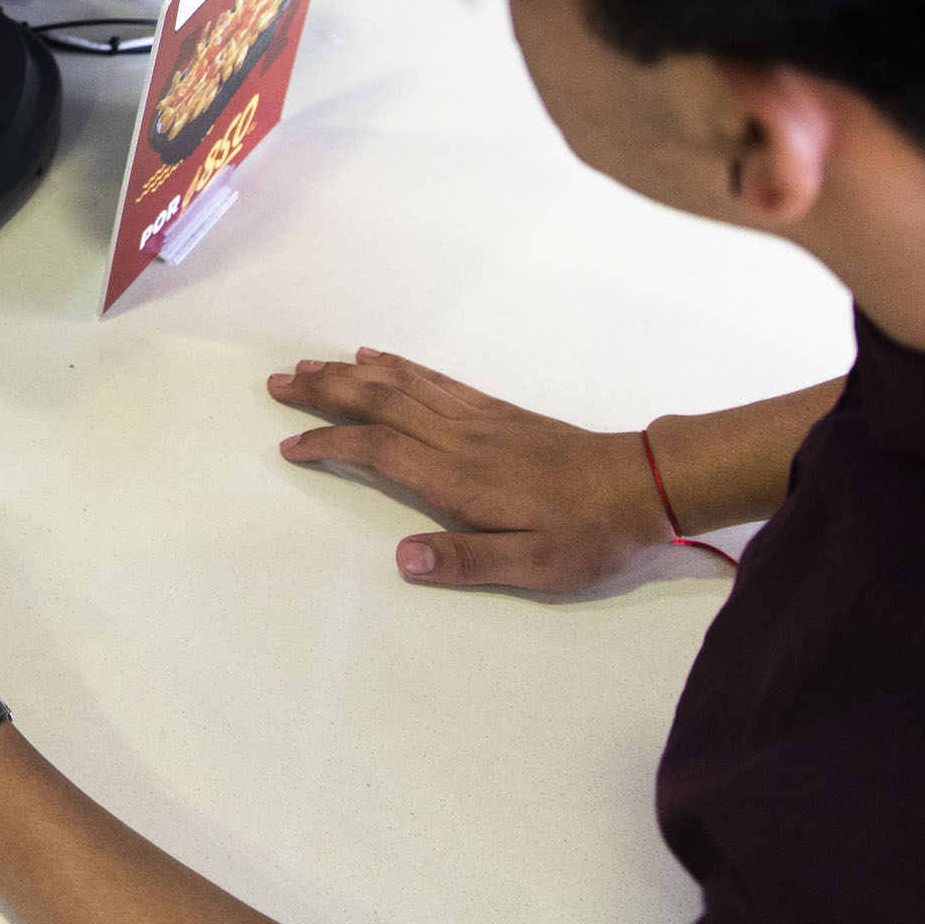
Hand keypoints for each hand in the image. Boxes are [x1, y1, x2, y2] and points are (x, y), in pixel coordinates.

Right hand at [269, 348, 670, 590]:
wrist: (646, 484)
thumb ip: (467, 560)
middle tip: (278, 382)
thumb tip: (401, 558)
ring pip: (402, 384)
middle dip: (325, 391)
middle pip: (380, 402)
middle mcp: (460, 438)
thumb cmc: (590, 534)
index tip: (289, 445)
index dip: (330, 443)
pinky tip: (380, 358)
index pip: (378, 450)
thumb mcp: (536, 565)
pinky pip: (436, 379)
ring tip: (311, 366)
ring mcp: (479, 418)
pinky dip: (399, 365)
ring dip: (352, 373)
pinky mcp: (498, 411)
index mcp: (459, 478)